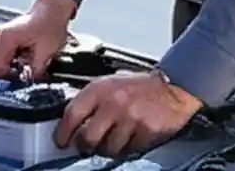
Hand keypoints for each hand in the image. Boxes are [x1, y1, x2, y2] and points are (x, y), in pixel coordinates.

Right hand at [0, 0, 74, 78]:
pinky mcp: (3, 37)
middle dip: (11, 73)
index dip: (6, 80)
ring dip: (13, 66)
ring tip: (30, 62)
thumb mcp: (46, 51)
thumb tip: (30, 84)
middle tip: (28, 74)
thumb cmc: (50, 24)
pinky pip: (4, 55)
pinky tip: (27, 56)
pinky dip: (14, 59)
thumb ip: (35, 71)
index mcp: (6, 38)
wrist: (51, 10)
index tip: (18, 84)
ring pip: (0, 61)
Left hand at [54, 70, 202, 158]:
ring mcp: (131, 119)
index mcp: (101, 89)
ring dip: (107, 149)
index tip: (61, 141)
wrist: (173, 88)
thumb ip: (92, 100)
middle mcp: (114, 103)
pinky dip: (126, 149)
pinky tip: (129, 137)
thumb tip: (70, 121)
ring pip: (107, 149)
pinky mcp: (146, 132)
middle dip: (84, 146)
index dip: (63, 132)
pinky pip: (128, 151)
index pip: (72, 114)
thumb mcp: (110, 83)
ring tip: (113, 139)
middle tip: (86, 146)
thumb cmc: (140, 86)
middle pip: (87, 137)